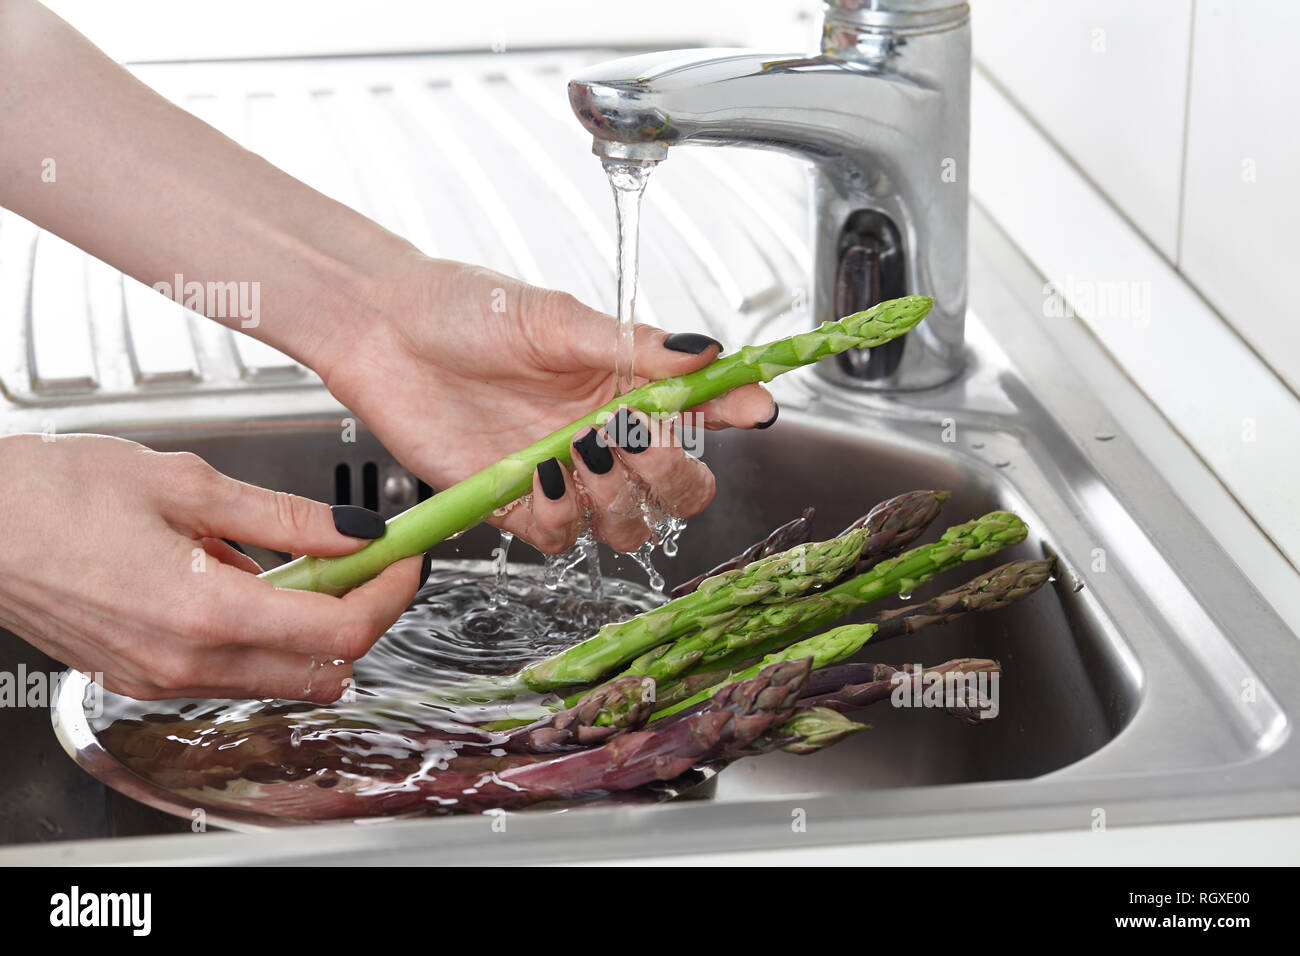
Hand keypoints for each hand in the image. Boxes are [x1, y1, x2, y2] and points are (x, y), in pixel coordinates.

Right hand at [0, 433, 422, 701]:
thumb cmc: (55, 495)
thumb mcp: (187, 484)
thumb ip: (285, 517)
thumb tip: (358, 533)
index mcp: (206, 613)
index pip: (342, 630)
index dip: (389, 593)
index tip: (404, 558)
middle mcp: (187, 663)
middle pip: (324, 670)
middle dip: (359, 616)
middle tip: (361, 561)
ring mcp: (163, 680)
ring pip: (282, 679)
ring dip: (311, 630)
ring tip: (295, 562)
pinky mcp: (143, 678)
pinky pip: (233, 674)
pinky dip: (263, 638)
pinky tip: (239, 581)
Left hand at [319, 256, 777, 553]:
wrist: (383, 333)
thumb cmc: (465, 310)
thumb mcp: (556, 318)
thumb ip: (632, 344)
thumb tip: (707, 350)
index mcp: (624, 384)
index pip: (700, 409)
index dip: (734, 411)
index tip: (751, 408)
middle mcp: (603, 436)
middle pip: (678, 489)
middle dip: (672, 474)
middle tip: (634, 439)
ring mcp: (565, 476)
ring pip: (629, 526)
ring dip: (619, 500)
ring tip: (580, 450)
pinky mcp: (518, 505)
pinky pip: (563, 538)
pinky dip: (563, 517)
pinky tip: (540, 477)